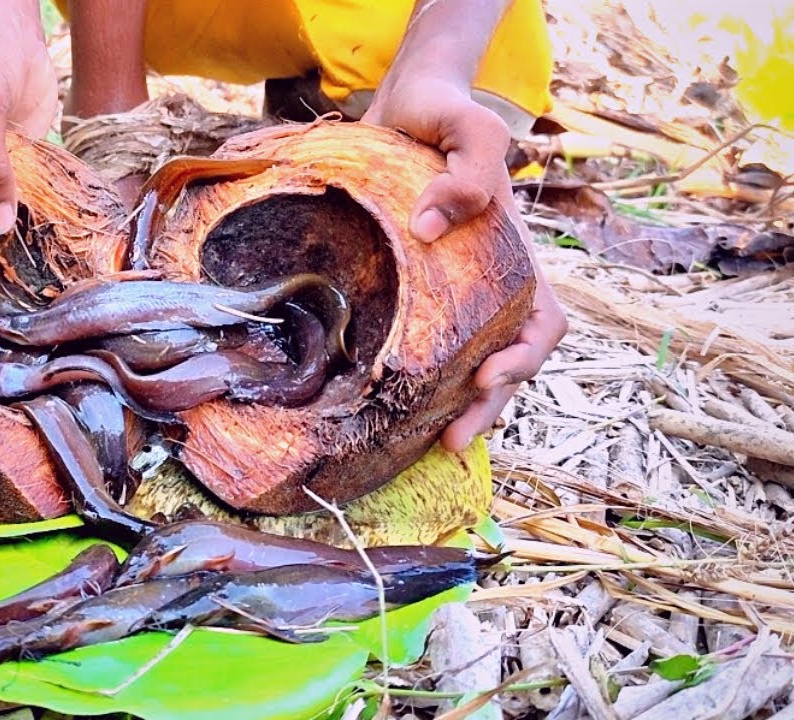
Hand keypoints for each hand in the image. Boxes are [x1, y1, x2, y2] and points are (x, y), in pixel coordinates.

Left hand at [364, 72, 566, 450]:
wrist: (409, 103)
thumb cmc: (446, 114)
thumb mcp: (469, 128)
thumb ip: (466, 173)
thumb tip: (431, 230)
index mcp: (514, 257)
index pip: (542, 322)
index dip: (525, 357)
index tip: (488, 375)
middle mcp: (490, 283)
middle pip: (508, 361)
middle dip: (489, 407)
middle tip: (453, 444)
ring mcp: (455, 292)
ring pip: (470, 365)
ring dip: (459, 409)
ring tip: (430, 446)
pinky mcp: (415, 293)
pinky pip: (429, 347)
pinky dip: (423, 383)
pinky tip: (394, 410)